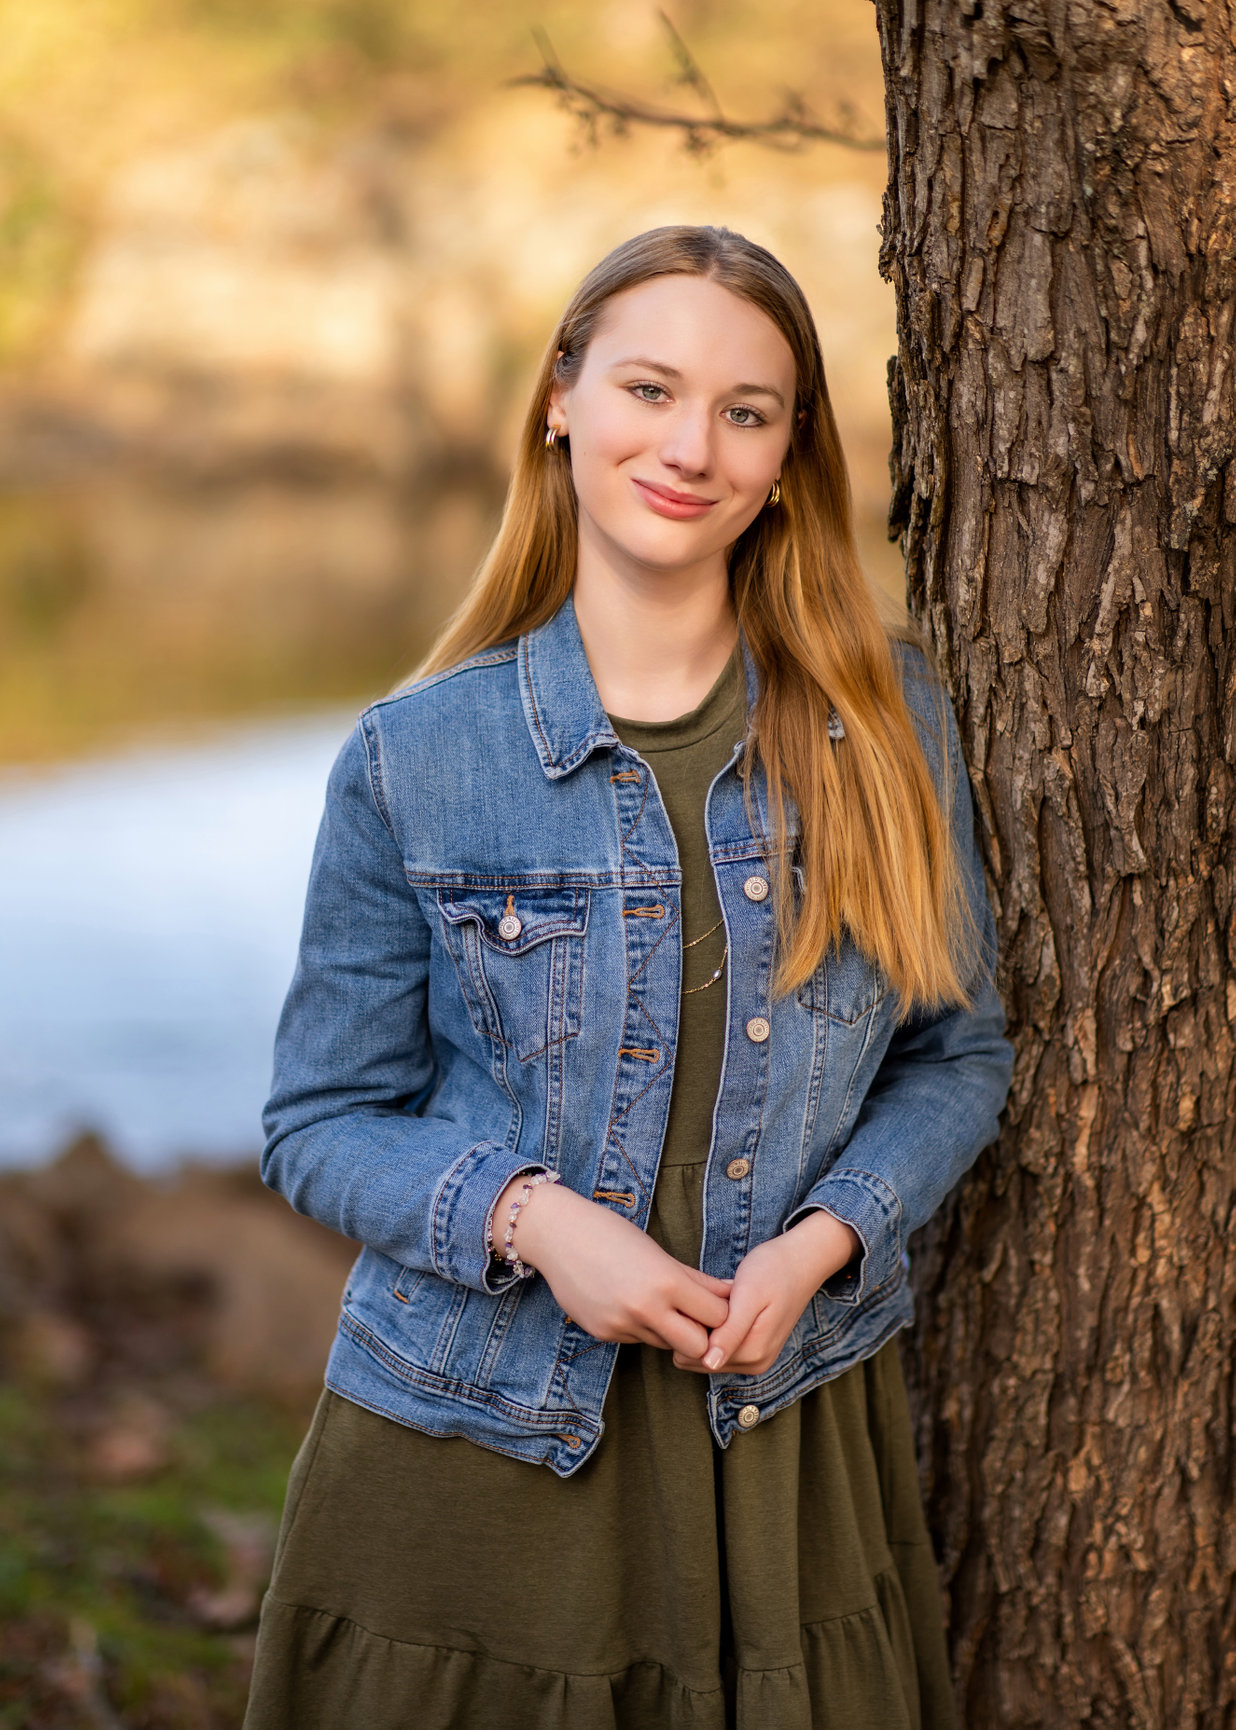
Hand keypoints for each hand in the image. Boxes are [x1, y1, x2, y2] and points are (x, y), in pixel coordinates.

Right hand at [503, 1177, 732, 1358]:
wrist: (557, 1235)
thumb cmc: (611, 1234)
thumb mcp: (658, 1252)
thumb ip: (694, 1280)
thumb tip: (730, 1295)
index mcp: (665, 1281)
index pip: (717, 1317)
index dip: (722, 1313)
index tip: (720, 1305)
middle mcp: (645, 1308)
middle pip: (698, 1347)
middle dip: (703, 1336)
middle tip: (698, 1319)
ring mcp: (622, 1325)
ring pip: (665, 1344)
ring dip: (670, 1331)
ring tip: (659, 1304)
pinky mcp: (604, 1334)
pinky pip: (637, 1340)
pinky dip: (641, 1327)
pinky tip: (628, 1303)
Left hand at [671, 1209, 860, 1377]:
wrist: (801, 1261)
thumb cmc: (772, 1270)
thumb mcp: (748, 1296)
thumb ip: (731, 1332)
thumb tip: (709, 1363)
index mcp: (752, 1353)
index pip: (697, 1357)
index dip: (687, 1329)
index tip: (692, 1301)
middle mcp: (755, 1364)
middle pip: (702, 1359)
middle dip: (696, 1330)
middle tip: (703, 1297)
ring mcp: (756, 1359)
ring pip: (709, 1353)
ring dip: (704, 1329)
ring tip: (713, 1299)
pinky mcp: (755, 1350)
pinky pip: (721, 1347)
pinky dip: (714, 1328)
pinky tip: (719, 1306)